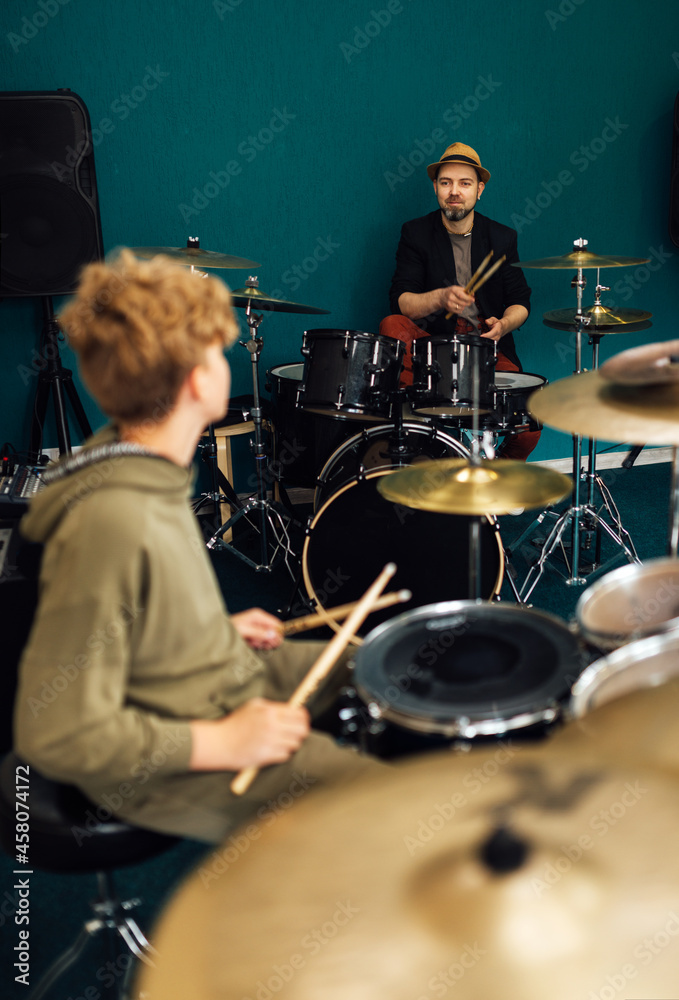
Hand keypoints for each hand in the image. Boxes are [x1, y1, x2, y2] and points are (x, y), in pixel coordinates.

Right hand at [190, 698, 310, 770]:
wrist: (219, 743)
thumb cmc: (235, 723)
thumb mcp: (253, 706)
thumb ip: (273, 706)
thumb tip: (292, 709)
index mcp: (270, 711)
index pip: (299, 714)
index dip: (304, 718)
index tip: (302, 720)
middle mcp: (272, 726)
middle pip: (302, 730)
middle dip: (301, 732)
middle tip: (295, 733)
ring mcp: (270, 742)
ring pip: (296, 744)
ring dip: (291, 743)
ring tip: (280, 742)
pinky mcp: (267, 756)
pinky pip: (286, 755)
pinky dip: (282, 753)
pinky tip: (272, 750)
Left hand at [231, 608, 283, 649]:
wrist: (220, 633)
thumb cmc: (229, 628)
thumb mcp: (245, 630)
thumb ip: (259, 633)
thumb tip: (273, 635)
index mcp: (258, 616)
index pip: (275, 623)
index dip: (278, 633)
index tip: (277, 642)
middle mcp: (259, 621)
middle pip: (273, 632)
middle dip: (268, 640)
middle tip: (262, 644)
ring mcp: (257, 628)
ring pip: (268, 638)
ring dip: (262, 643)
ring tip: (253, 643)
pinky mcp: (254, 635)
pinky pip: (261, 642)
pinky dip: (257, 645)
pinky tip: (251, 644)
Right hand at [441, 284, 474, 313]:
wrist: (441, 297)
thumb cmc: (451, 292)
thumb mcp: (457, 288)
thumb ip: (465, 290)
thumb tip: (472, 294)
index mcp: (453, 290)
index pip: (462, 296)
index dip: (468, 298)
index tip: (473, 299)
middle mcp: (451, 297)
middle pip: (463, 303)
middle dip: (468, 303)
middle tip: (470, 302)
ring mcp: (449, 304)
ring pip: (462, 307)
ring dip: (464, 306)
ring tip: (462, 303)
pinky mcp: (449, 309)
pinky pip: (459, 311)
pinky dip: (461, 309)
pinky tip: (459, 306)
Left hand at [480, 316, 505, 341]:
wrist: (502, 327)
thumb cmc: (497, 324)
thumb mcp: (494, 319)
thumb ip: (490, 320)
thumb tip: (487, 321)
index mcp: (497, 330)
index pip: (492, 334)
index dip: (486, 335)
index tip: (481, 335)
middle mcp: (497, 336)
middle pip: (491, 340)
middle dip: (485, 339)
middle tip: (480, 336)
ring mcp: (496, 340)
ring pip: (490, 343)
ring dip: (485, 340)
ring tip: (482, 336)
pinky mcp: (495, 342)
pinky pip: (490, 343)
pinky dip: (486, 341)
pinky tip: (484, 338)